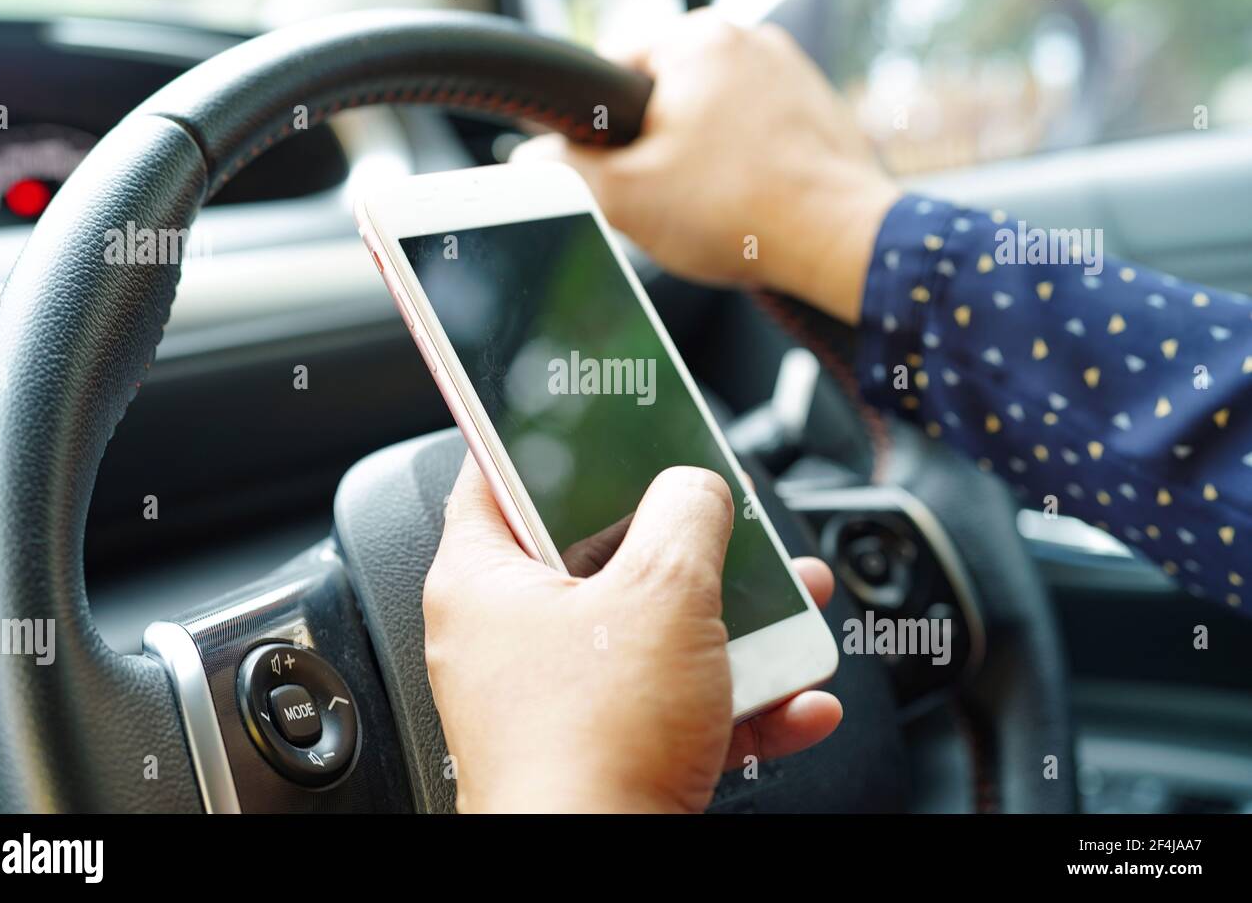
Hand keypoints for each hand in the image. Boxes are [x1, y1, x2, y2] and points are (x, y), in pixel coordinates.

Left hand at [423, 455, 842, 812]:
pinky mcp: (602, 750)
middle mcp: (509, 638)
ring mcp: (556, 700)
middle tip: (727, 528)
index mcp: (484, 581)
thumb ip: (687, 515)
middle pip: (600, 556)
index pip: (499, 474)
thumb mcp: (663, 593)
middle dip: (688, 546)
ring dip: (732, 625)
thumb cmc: (594, 743)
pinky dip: (735, 701)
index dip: (554, 438)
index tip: (602, 420)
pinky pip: (674, 704)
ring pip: (650, 632)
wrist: (599, 869)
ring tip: (790, 612)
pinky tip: (794, 702)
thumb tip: (696, 487)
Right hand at [514, 9, 900, 324]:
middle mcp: (748, 39)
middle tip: (664, 197)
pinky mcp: (815, 109)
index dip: (596, 126)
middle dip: (655, 146)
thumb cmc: (740, 210)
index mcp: (696, 39)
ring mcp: (789, 72)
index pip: (612, 68)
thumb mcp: (625, 196)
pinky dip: (743, 164)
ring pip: (710, 115)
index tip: (608, 167)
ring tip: (711, 204)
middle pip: (665, 95)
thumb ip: (565, 171)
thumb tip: (533, 161)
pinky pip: (755, 131)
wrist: (837, 241)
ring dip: (699, 156)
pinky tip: (745, 202)